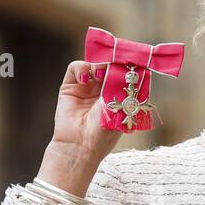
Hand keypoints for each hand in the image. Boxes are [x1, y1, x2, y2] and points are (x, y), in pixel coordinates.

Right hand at [37, 59, 119, 197]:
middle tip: (118, 59)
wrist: (80, 145)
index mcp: (119, 95)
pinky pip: (76, 67)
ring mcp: (87, 86)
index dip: (129, 65)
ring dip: (99, 64)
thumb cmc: (103, 133)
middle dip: (114, 61)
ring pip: (94, 63)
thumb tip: (131, 66)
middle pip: (110, 65)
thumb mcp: (120, 108)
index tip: (134, 59)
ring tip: (101, 74)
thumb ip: (123, 87)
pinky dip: (81, 69)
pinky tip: (85, 80)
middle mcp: (103, 89)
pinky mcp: (70, 86)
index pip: (125, 73)